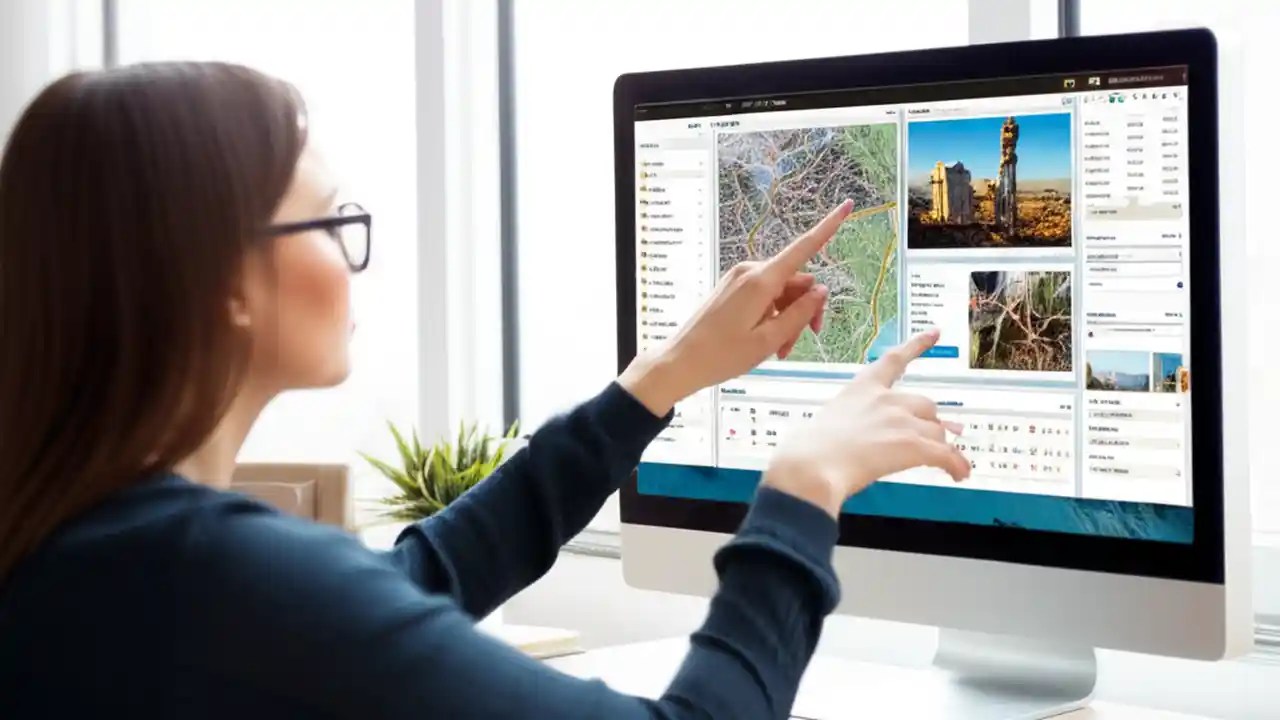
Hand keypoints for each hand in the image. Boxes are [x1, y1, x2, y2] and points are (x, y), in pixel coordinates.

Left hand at [620, 201, 851, 415]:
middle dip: (805, 309)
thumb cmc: (722, 355)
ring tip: (780, 350)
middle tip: (801, 341)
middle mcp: (750, 271)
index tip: (848, 205)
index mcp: (761, 281)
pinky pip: (765, 295)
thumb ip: (799, 314)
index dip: (828, 227)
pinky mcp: (733, 287)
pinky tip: (769, 341)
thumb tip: (821, 290)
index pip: (804, 247)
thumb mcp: (769, 340)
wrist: (681, 362)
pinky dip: (773, 315)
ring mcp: (739, 278)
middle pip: (797, 280)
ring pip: (782, 291)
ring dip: (788, 318)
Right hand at [762, 329, 970, 517]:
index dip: (917, 345)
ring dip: (940, 447)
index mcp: (862, 388)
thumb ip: (850, 424)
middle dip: (930, 423)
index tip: (934, 332)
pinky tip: (959, 474)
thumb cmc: (808, 449)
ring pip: (937, 432)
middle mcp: (886, 399)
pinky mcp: (912, 445)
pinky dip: (956, 465)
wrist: (812, 466)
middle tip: (934, 438)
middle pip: (925, 406)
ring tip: (946, 465)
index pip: (894, 360)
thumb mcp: (828, 423)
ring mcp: (901, 421)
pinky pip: (946, 455)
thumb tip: (860, 441)